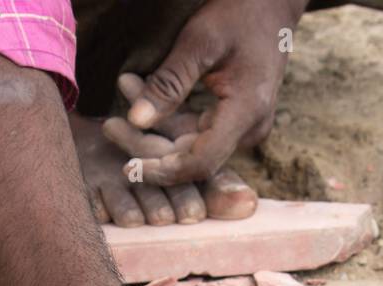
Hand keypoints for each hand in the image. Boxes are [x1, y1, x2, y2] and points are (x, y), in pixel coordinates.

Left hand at [102, 0, 305, 186]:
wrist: (273, 2)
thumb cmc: (239, 11)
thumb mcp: (201, 40)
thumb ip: (169, 82)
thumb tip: (136, 120)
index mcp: (248, 111)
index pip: (202, 162)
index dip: (164, 171)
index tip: (129, 168)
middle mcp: (250, 128)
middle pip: (191, 158)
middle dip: (148, 146)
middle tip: (109, 125)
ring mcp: (244, 127)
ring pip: (190, 146)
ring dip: (153, 127)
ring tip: (123, 91)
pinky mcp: (234, 120)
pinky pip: (196, 130)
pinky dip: (168, 116)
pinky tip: (139, 90)